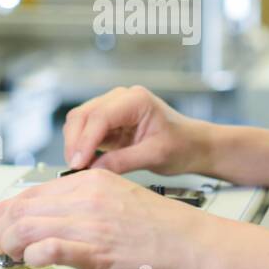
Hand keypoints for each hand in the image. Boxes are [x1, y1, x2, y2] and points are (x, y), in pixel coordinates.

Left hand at [0, 168, 210, 268]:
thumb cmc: (161, 227)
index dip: (4, 207)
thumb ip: (86, 203)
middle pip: (23, 208)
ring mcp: (89, 224)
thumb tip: (54, 216)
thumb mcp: (119, 197)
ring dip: (9, 245)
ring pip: (27, 228)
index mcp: (91, 182)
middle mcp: (86, 198)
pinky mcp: (94, 251)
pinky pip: (48, 250)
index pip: (33, 191)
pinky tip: (31, 262)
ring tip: (9, 256)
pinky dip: (31, 257)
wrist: (190, 243)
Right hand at [63, 85, 209, 175]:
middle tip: (75, 168)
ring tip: (80, 168)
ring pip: (79, 122)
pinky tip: (85, 163)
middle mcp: (121, 99)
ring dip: (75, 144)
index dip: (85, 140)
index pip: (100, 116)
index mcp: (136, 100)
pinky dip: (81, 147)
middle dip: (75, 142)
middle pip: (83, 115)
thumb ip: (123, 161)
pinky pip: (85, 131)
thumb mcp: (155, 155)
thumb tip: (93, 170)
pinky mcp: (108, 123)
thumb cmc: (182, 145)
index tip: (78, 163)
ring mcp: (113, 109)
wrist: (192, 145)